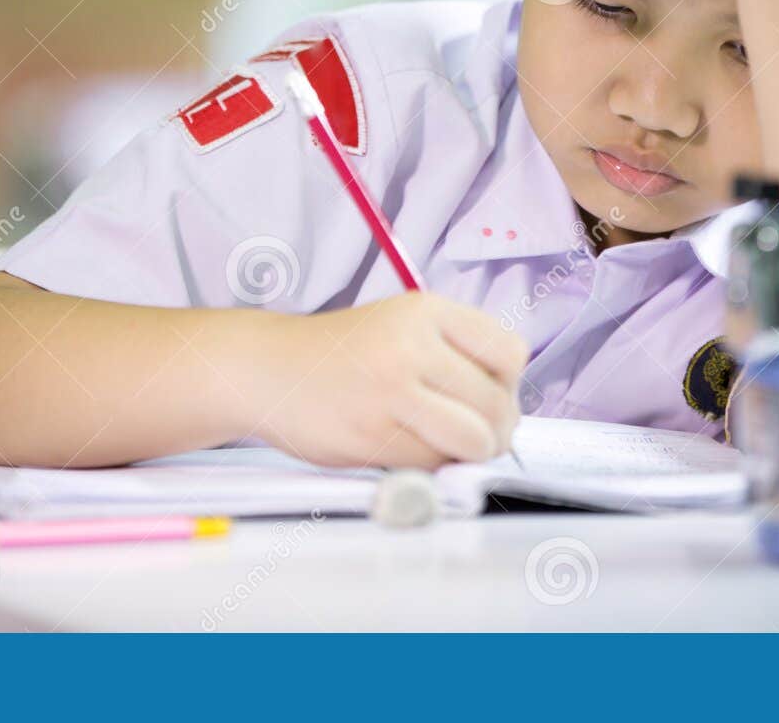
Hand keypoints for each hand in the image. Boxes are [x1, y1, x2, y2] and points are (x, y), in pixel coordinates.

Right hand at [252, 293, 526, 468]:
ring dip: (468, 455)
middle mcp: (412, 344)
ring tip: (447, 449)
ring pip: (471, 439)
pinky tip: (409, 451)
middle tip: (475, 437)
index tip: (487, 397)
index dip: (508, 385)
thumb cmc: (342, 356)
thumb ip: (455, 355)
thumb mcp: (402, 327)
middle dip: (496, 431)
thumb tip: (509, 413)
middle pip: (497, 403)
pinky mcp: (371, 433)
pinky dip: (431, 468)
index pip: (510, 353)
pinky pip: (432, 464)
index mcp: (427, 310)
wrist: (267, 369)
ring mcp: (390, 389)